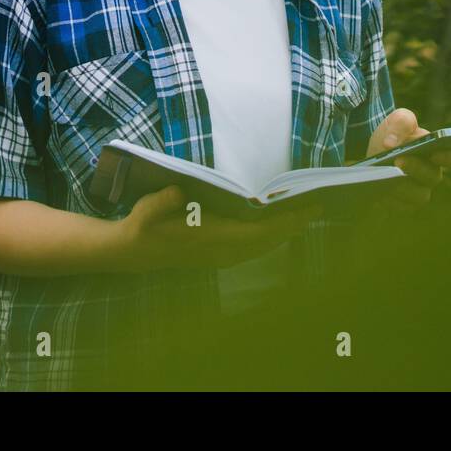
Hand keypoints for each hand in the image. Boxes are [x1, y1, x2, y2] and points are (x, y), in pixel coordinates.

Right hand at [115, 185, 323, 270]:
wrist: (131, 252)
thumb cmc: (143, 225)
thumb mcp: (147, 210)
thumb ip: (162, 202)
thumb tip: (177, 192)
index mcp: (211, 238)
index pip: (258, 233)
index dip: (285, 223)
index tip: (306, 210)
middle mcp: (221, 252)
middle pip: (268, 242)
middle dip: (294, 226)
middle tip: (318, 207)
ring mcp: (221, 258)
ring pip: (263, 248)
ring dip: (285, 234)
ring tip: (306, 215)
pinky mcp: (219, 259)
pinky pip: (254, 251)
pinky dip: (272, 240)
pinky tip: (282, 230)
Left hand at [356, 108, 450, 213]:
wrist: (374, 151)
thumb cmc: (395, 134)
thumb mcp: (397, 120)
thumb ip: (401, 122)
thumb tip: (391, 143)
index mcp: (440, 153)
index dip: (450, 158)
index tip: (435, 152)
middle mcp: (433, 174)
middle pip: (434, 177)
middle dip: (417, 168)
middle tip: (400, 159)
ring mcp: (419, 191)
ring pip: (419, 196)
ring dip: (404, 186)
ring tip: (387, 175)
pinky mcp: (402, 204)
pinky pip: (400, 205)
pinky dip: (389, 197)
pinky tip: (378, 187)